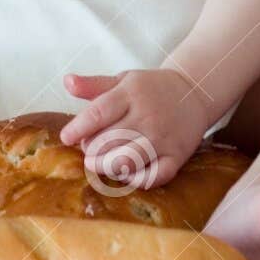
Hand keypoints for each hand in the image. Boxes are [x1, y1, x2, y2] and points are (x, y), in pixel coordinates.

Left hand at [58, 68, 211, 189]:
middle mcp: (147, 116)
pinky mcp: (176, 156)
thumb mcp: (123, 79)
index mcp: (131, 93)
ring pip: (126, 162)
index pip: (97, 113)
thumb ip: (94, 84)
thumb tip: (67, 81)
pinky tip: (125, 174)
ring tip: (99, 163)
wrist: (193, 93)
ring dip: (105, 167)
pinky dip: (135, 180)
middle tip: (89, 149)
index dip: (77, 129)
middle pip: (108, 141)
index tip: (66, 138)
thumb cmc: (150, 89)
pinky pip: (153, 176)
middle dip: (91, 150)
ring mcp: (163, 138)